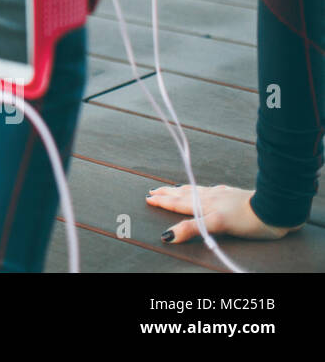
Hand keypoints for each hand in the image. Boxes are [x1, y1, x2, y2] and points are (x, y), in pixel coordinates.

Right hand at [146, 184, 305, 242]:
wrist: (273, 209)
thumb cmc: (247, 220)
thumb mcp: (217, 225)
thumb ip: (192, 228)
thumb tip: (167, 235)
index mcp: (204, 204)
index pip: (178, 203)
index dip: (163, 201)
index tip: (149, 198)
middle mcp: (210, 197)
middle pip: (184, 194)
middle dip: (168, 193)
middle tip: (153, 190)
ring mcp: (222, 194)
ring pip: (196, 191)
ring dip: (181, 190)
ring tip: (172, 188)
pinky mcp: (233, 194)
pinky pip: (211, 190)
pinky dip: (201, 189)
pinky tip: (206, 189)